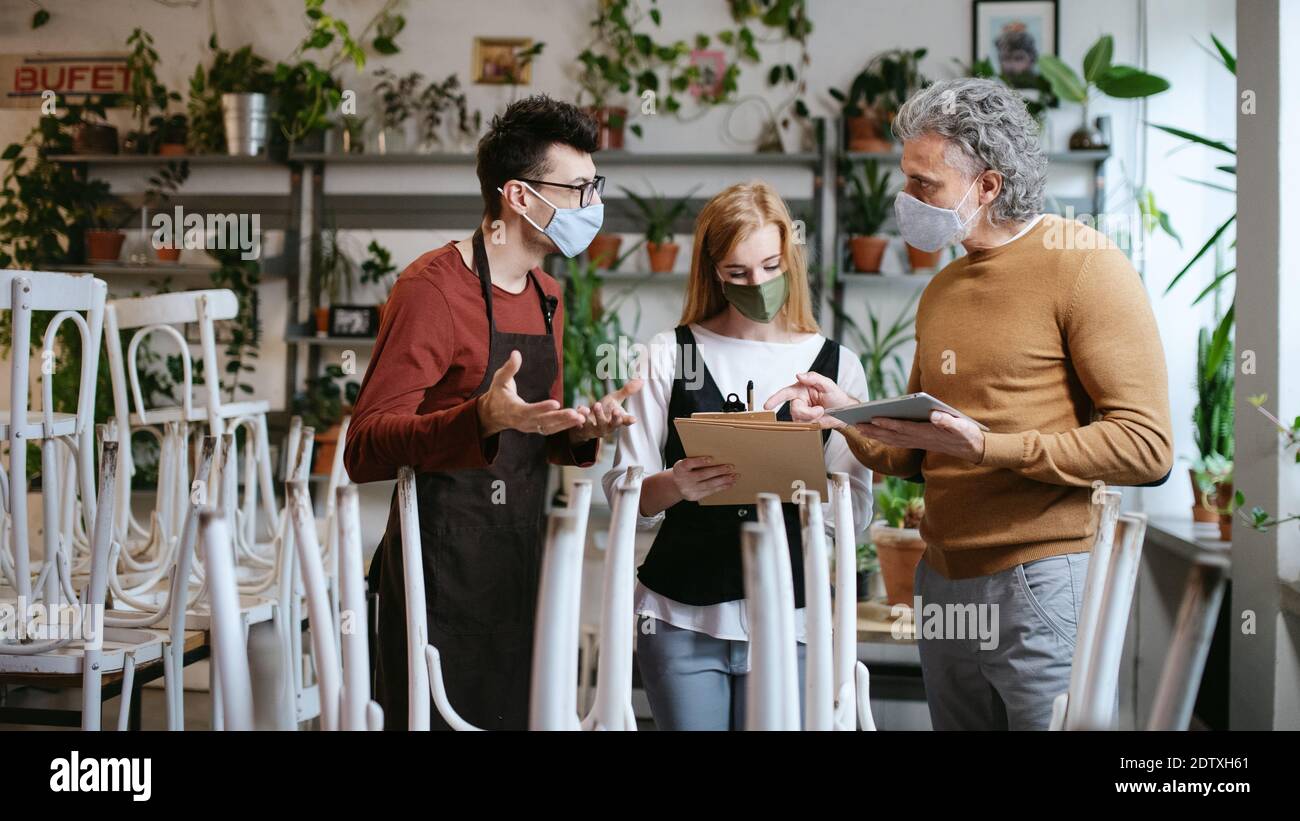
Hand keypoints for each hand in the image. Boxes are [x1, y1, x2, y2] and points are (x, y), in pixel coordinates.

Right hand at [477, 350, 584, 437]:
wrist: (492, 415)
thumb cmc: (497, 394)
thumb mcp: (500, 379)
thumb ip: (509, 368)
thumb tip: (516, 353)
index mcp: (515, 410)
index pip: (530, 410)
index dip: (542, 407)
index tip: (556, 403)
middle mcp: (524, 422)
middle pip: (544, 422)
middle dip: (561, 418)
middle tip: (576, 414)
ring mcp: (531, 427)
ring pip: (551, 428)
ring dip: (567, 423)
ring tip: (582, 417)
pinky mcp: (537, 429)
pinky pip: (553, 429)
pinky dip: (566, 425)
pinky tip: (579, 419)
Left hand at [569, 379, 643, 443]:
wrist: (585, 424)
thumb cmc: (604, 410)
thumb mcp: (615, 400)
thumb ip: (627, 391)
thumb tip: (642, 380)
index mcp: (617, 420)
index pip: (625, 421)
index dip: (629, 420)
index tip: (634, 419)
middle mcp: (608, 427)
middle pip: (613, 425)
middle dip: (614, 419)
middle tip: (616, 411)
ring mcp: (595, 429)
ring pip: (597, 425)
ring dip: (598, 415)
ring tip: (597, 404)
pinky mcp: (583, 429)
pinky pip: (581, 424)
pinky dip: (580, 416)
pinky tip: (580, 408)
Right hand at [670, 455, 738, 501]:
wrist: (676, 485)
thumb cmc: (685, 470)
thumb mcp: (685, 464)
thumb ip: (696, 461)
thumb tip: (717, 457)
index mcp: (679, 468)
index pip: (688, 463)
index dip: (699, 461)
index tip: (711, 458)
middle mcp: (683, 480)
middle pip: (702, 475)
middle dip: (718, 471)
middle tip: (730, 467)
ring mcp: (689, 489)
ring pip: (708, 484)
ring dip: (723, 480)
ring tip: (733, 476)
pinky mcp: (695, 496)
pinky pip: (710, 491)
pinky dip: (721, 487)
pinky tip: (729, 484)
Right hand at [764, 371, 857, 428]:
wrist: (844, 412)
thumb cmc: (836, 396)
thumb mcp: (827, 384)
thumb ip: (813, 377)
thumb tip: (799, 375)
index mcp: (801, 389)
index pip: (785, 393)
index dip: (775, 399)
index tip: (767, 405)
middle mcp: (798, 400)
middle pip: (794, 409)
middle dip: (807, 412)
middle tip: (820, 410)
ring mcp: (800, 412)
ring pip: (798, 418)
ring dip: (811, 417)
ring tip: (821, 412)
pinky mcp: (803, 422)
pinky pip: (802, 425)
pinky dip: (812, 423)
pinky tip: (818, 418)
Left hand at [853, 411, 984, 461]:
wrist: (972, 449)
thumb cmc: (967, 435)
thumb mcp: (963, 427)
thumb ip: (949, 422)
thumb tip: (935, 415)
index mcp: (928, 433)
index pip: (904, 428)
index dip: (889, 424)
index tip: (874, 418)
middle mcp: (919, 439)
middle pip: (892, 435)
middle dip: (874, 430)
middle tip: (856, 423)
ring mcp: (917, 442)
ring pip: (892, 439)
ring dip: (875, 434)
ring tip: (859, 427)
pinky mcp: (918, 442)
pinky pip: (896, 440)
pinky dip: (883, 436)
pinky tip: (874, 432)